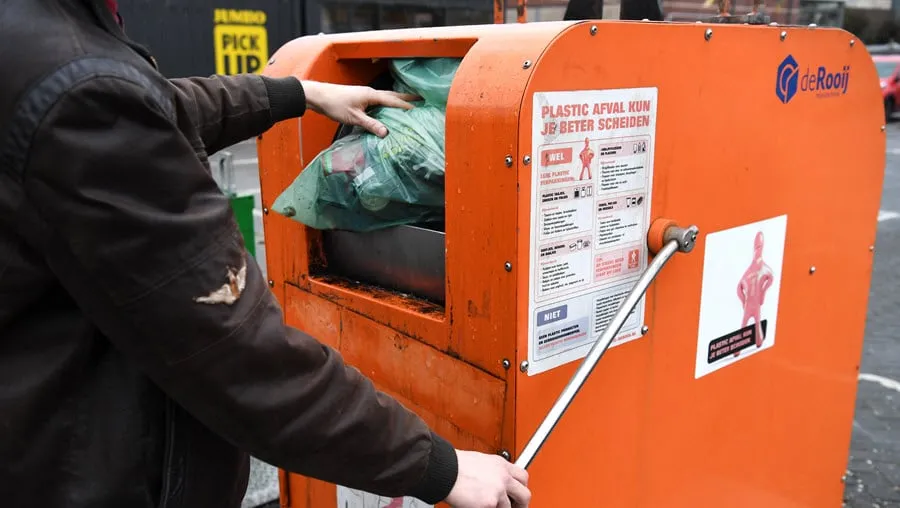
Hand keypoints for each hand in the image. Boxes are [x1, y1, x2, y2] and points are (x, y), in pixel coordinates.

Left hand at [301, 80, 417, 137]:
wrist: (319, 96)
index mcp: (371, 95)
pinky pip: (379, 100)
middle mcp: (371, 93)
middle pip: (392, 96)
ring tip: (409, 103)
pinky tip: (388, 108)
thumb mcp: (354, 117)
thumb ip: (370, 124)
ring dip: (398, 100)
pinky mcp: (360, 98)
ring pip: (386, 97)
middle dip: (406, 99)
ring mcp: (365, 95)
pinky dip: (388, 103)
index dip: (406, 106)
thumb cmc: (336, 105)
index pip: (393, 101)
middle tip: (420, 99)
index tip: (419, 110)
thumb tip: (386, 133)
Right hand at [445, 450, 530, 507]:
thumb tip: (494, 481)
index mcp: (501, 464)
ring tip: (486, 505)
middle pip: (525, 494)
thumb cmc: (454, 465)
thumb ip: (492, 472)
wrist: (444, 469)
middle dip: (521, 505)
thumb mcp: (480, 461)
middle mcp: (503, 477)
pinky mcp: (489, 503)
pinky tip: (477, 506)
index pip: (523, 477)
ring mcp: (498, 491)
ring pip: (508, 507)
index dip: (522, 487)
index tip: (517, 494)